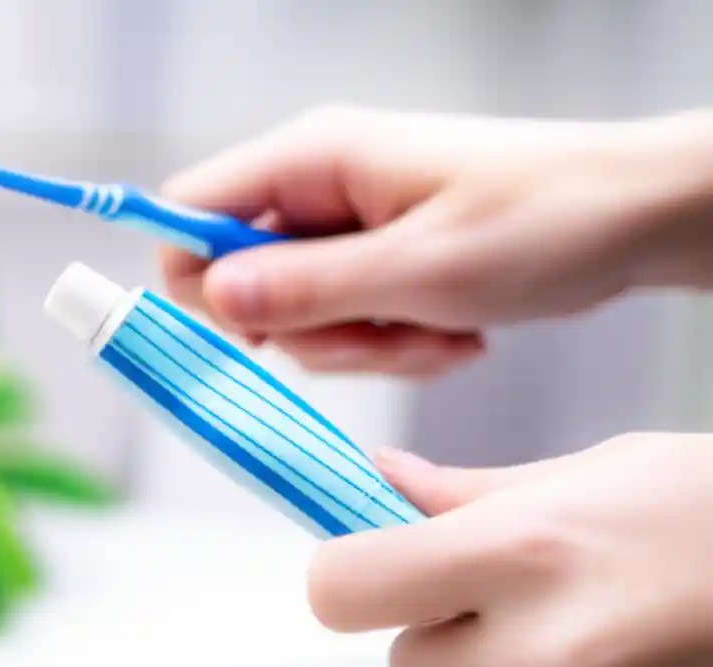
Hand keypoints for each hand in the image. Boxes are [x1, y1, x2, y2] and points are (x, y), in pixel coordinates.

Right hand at [159, 107, 712, 376]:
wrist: (636, 219)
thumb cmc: (543, 221)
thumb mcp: (419, 269)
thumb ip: (306, 288)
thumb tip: (209, 298)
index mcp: (312, 159)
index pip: (191, 209)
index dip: (195, 277)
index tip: (245, 337)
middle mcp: (318, 187)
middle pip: (244, 279)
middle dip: (309, 331)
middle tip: (379, 335)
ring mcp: (348, 225)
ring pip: (299, 316)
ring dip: (363, 346)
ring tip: (439, 331)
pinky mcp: (377, 259)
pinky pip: (347, 322)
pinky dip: (393, 343)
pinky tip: (453, 332)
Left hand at [308, 433, 712, 666]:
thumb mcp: (597, 470)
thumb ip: (471, 493)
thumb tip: (382, 482)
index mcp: (524, 552)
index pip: (345, 589)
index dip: (349, 575)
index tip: (373, 558)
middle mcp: (548, 647)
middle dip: (434, 633)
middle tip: (496, 591)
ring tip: (581, 616)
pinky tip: (617, 653)